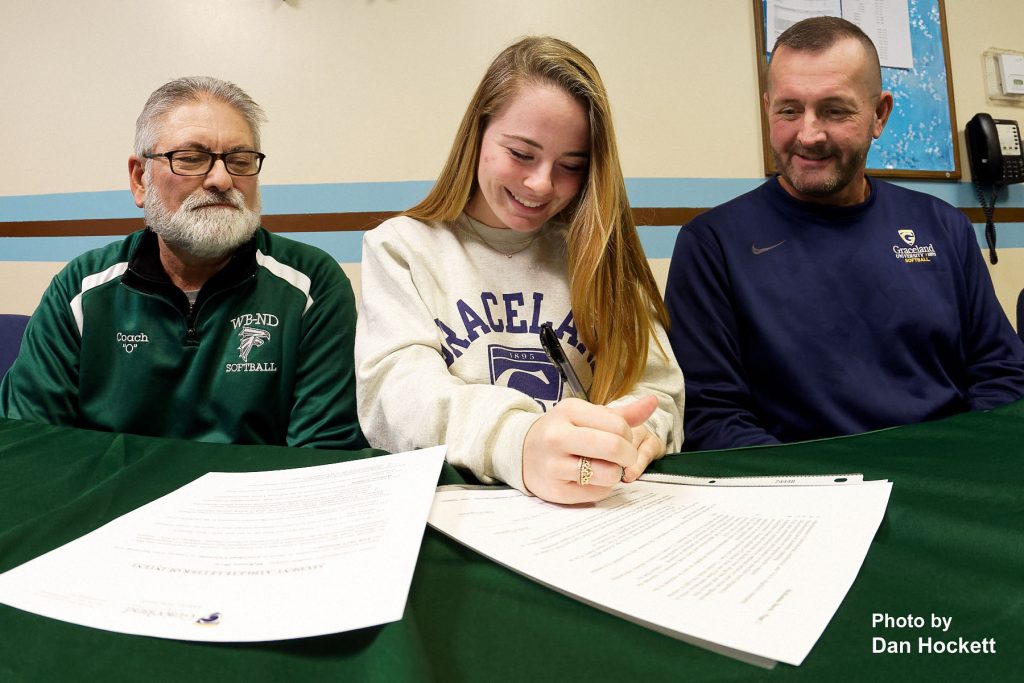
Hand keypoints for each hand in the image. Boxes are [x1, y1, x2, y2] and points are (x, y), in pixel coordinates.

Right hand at [522, 395, 658, 503]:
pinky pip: (596, 492)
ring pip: (608, 474)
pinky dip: (601, 487)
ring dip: (615, 473)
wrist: (522, 452)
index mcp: (569, 411)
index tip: (623, 440)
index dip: (629, 436)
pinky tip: (589, 478)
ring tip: (604, 467)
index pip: (619, 426)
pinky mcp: (556, 490)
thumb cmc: (562, 431)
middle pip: (615, 448)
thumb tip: (654, 402)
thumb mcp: (586, 415)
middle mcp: (558, 436)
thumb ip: (621, 413)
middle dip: (628, 456)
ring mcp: (554, 465)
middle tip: (623, 458)